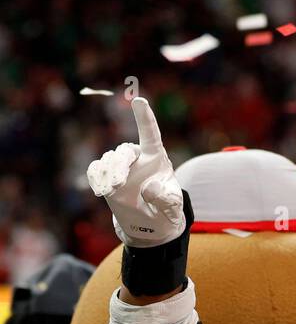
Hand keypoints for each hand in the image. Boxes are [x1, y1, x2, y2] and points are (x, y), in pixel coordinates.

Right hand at [87, 96, 184, 247]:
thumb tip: (148, 189)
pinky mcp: (106, 176)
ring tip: (113, 190)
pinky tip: (100, 190)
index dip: (144, 117)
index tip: (140, 101)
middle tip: (118, 184)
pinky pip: (96, 171)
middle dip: (119, 165)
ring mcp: (119, 166)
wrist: (151, 222)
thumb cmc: (166, 208)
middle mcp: (136, 157)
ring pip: (108, 161)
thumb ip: (165, 198)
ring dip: (108, 175)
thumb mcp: (172, 206)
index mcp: (155, 156)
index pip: (150, 133)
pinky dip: (96, 178)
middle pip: (123, 151)